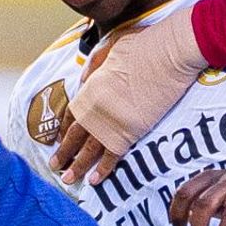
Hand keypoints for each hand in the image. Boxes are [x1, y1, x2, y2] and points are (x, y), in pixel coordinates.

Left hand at [55, 17, 207, 184]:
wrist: (170, 53)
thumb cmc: (144, 45)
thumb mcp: (111, 47)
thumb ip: (95, 65)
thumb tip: (83, 80)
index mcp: (90, 88)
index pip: (72, 114)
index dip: (65, 129)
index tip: (59, 140)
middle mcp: (95, 108)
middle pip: (75, 135)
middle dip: (64, 153)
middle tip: (55, 167)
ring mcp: (112, 122)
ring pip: (89, 150)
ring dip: (78, 166)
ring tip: (68, 180)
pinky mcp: (131, 131)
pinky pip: (113, 155)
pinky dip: (103, 169)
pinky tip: (95, 181)